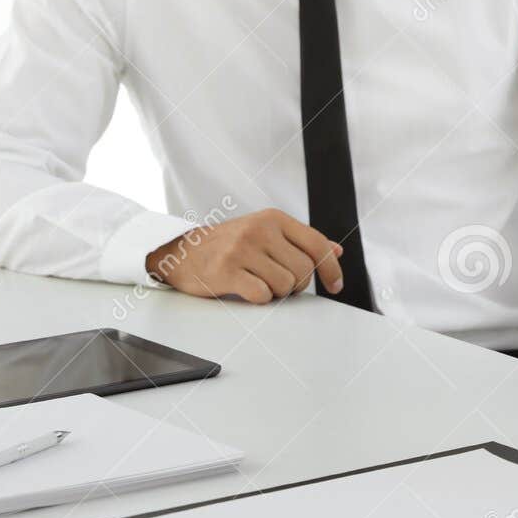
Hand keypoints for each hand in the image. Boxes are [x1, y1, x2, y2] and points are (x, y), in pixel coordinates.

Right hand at [144, 209, 344, 304]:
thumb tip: (337, 251)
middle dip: (296, 284)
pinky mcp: (225, 270)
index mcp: (273, 218)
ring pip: (285, 285)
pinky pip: (262, 295)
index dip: (331, 268)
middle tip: (279, 282)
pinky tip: (247, 289)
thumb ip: (301, 241)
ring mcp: (241, 249)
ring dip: (276, 292)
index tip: (336, 285)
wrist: (180, 251)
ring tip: (259, 282)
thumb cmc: (227, 244)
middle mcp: (259, 229)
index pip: (317, 244)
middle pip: (303, 270)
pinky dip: (259, 298)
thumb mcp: (266, 232)